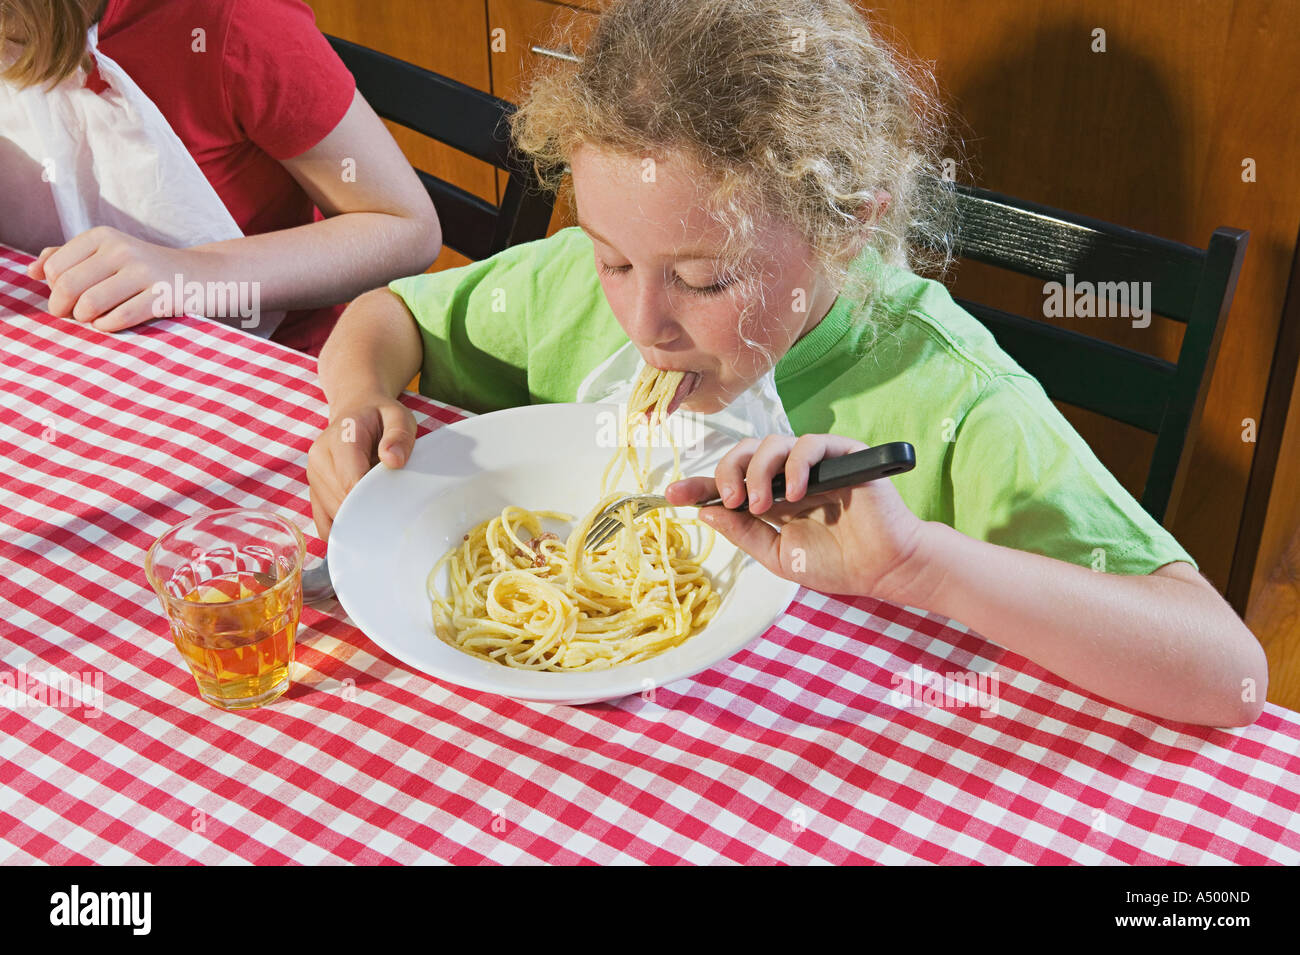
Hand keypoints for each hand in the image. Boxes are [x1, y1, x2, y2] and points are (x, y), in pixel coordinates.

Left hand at [28, 226, 200, 331]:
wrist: (199, 274)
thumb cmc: (144, 269)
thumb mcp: (107, 254)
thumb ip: (67, 257)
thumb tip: (32, 271)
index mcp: (103, 237)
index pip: (55, 267)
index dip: (53, 289)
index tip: (66, 297)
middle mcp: (122, 250)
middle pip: (69, 286)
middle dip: (63, 308)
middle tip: (71, 315)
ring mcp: (144, 273)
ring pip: (90, 304)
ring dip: (85, 319)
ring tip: (93, 319)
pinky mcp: (161, 296)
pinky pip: (118, 319)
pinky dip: (107, 327)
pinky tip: (111, 324)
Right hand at [306, 397, 416, 541]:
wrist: (356, 410)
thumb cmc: (380, 417)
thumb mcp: (398, 416)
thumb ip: (399, 436)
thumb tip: (393, 460)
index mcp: (339, 440)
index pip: (351, 482)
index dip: (373, 500)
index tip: (395, 507)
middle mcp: (319, 460)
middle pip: (342, 504)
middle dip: (369, 512)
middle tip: (393, 510)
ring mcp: (313, 478)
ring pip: (333, 517)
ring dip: (358, 519)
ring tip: (378, 504)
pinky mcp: (314, 492)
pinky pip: (324, 524)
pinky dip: (344, 529)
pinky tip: (363, 522)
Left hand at [665, 433, 929, 600]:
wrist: (882, 569)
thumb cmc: (835, 563)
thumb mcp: (777, 555)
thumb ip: (743, 533)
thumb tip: (705, 512)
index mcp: (770, 497)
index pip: (728, 482)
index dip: (699, 484)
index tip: (672, 495)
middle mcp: (787, 475)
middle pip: (745, 452)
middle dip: (727, 471)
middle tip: (732, 501)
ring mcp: (814, 464)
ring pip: (772, 443)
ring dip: (758, 471)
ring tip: (760, 504)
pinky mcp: (841, 455)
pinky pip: (810, 444)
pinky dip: (795, 465)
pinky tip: (793, 493)